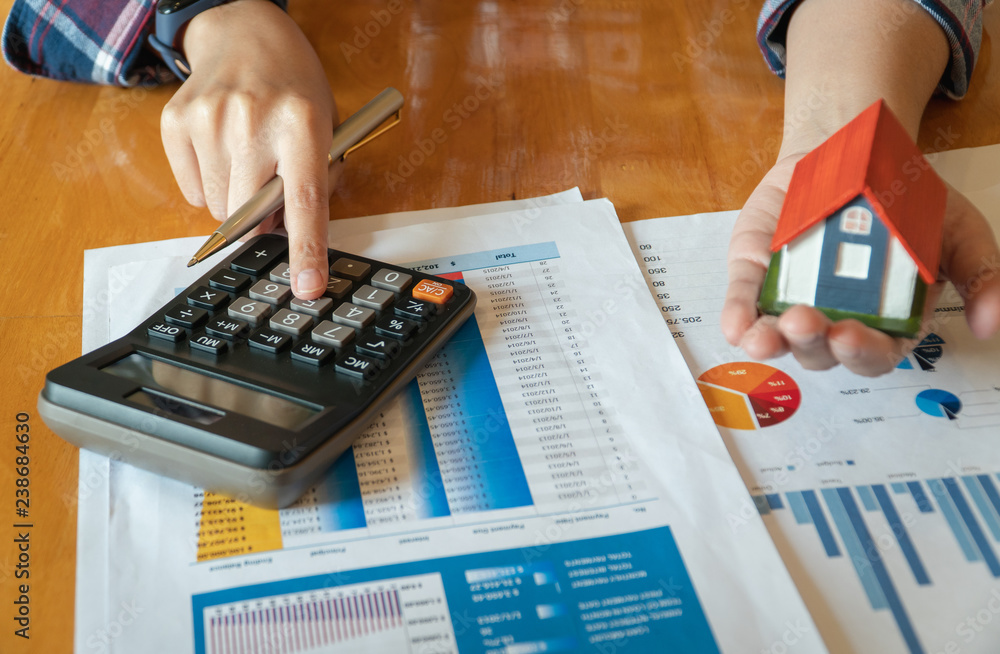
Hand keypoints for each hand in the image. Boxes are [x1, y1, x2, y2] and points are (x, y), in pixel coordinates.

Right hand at [160, 0, 336, 298]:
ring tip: (248, 160)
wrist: (244, 32)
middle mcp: (251, 121)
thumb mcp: (326, 126)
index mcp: (301, 123)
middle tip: (270, 192)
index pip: (303, 201)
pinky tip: (222, 150)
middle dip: (261, 220)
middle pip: (249, 214)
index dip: (306, 250)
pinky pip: (192, 191)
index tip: (306, 287)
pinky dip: (209, 185)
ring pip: (218, 209)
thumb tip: (285, 235)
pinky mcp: (175, 122)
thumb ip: (313, 181)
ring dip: (235, 202)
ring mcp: (208, 120)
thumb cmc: (293, 87)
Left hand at [721, 153, 999, 375]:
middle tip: (807, 322)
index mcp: (883, 322)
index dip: (861, 354)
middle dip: (812, 342)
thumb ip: (980, 277)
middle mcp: (834, 319)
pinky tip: (736, 327)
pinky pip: (743, 304)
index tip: (851, 336)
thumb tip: (991, 325)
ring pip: (777, 337)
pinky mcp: (755, 277)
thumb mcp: (956, 231)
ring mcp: (789, 299)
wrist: (855, 152)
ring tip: (765, 336)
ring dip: (770, 342)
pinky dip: (737, 317)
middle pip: (820, 353)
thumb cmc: (907, 201)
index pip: (873, 355)